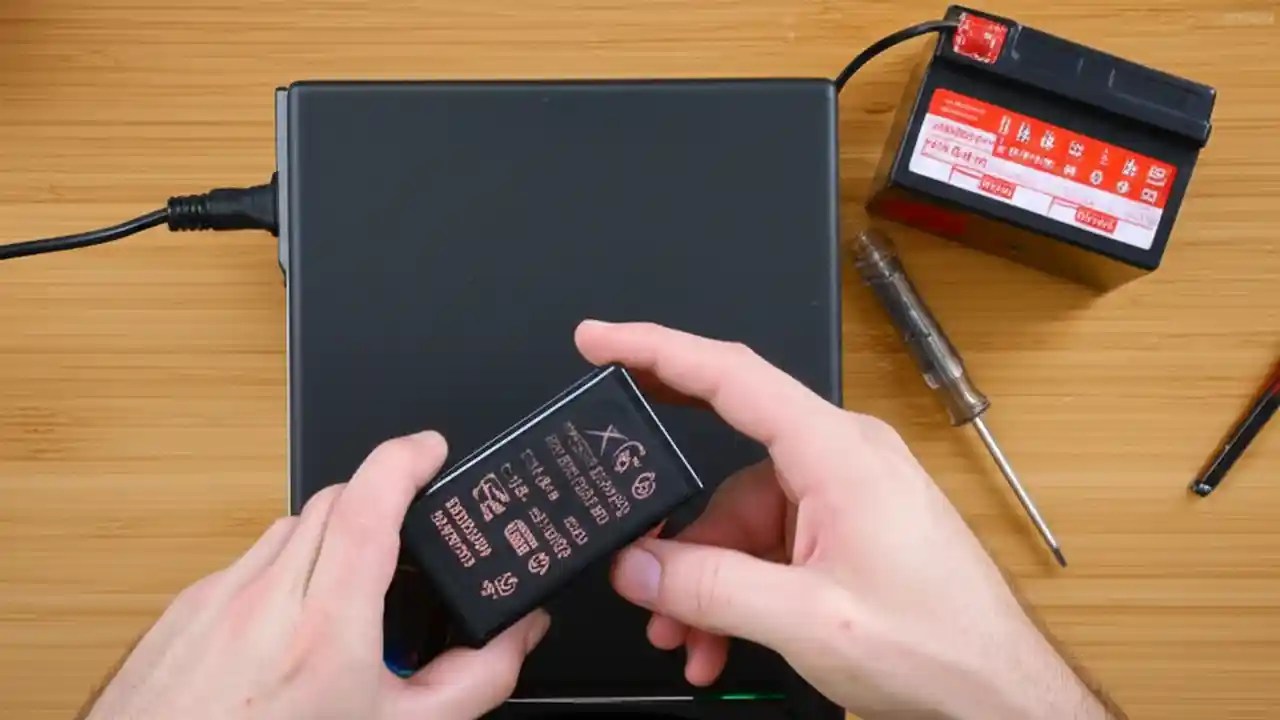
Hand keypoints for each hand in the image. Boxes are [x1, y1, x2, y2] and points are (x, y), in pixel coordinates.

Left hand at [81, 431, 548, 719]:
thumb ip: (473, 680)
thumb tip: (518, 635)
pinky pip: (245, 564)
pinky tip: (288, 633)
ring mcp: (215, 602)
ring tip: (347, 600)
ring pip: (287, 529)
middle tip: (408, 534)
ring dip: (328, 540)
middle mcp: (262, 602)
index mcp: (324, 630)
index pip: (368, 504)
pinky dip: (280, 576)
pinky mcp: (182, 613)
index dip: (406, 459)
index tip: (432, 450)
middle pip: (331, 503)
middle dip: (378, 501)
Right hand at [575, 320, 1115, 719]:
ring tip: (685, 636)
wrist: (998, 692)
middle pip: (726, 463)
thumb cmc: (940, 646)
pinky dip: (737, 587)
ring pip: (741, 519)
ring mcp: (844, 495)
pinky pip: (769, 544)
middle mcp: (841, 459)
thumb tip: (640, 564)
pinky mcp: (844, 529)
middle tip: (619, 516)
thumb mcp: (807, 619)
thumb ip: (710, 587)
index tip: (601, 340)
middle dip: (674, 515)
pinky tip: (719, 638)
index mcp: (838, 452)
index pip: (731, 376)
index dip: (656, 348)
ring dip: (705, 577)